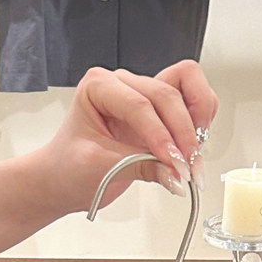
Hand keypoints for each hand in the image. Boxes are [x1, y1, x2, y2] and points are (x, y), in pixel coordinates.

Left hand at [27, 60, 219, 216]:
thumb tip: (176, 176)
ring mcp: (143, 93)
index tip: (175, 164)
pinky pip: (191, 100)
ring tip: (193, 156)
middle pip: (167, 94)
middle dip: (182, 134)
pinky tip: (193, 148)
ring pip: (186, 87)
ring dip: (196, 121)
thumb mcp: (100, 171)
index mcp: (99, 86)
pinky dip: (199, 121)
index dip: (161, 135)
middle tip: (188, 169)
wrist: (62, 179)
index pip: (139, 105)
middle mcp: (124, 83)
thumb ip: (140, 168)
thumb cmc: (68, 169)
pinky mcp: (158, 111)